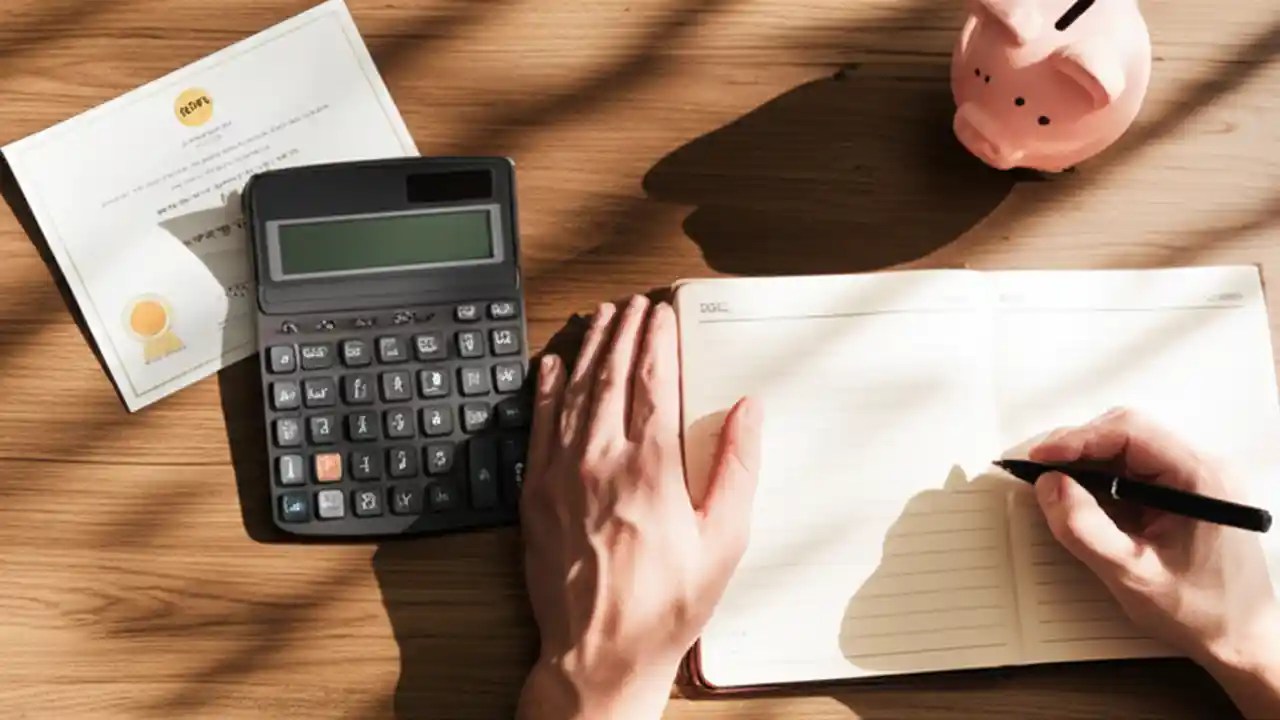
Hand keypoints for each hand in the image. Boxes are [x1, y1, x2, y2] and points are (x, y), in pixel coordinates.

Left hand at [516, 296, 762, 719]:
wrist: (598, 653)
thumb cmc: (663, 606)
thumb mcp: (724, 540)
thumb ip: (736, 468)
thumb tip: (747, 413)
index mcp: (652, 468)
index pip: (655, 379)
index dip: (659, 338)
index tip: (662, 314)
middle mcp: (601, 461)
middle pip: (612, 374)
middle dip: (625, 331)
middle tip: (633, 305)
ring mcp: (562, 475)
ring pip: (575, 391)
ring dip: (589, 348)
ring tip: (600, 320)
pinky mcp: (536, 494)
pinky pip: (539, 425)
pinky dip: (547, 390)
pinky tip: (554, 367)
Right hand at [1030, 408, 1279, 717]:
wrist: (1241, 641)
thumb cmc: (1203, 613)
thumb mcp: (1131, 574)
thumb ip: (1085, 528)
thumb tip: (1049, 486)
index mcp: (1201, 479)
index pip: (1130, 432)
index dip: (1078, 439)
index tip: (1041, 457)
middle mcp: (1204, 470)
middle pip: (1128, 432)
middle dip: (1078, 447)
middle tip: (1041, 469)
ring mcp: (1196, 480)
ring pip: (1129, 449)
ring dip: (1088, 462)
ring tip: (1055, 484)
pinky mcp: (1184, 494)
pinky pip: (1136, 470)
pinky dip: (1102, 479)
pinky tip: (1082, 498)